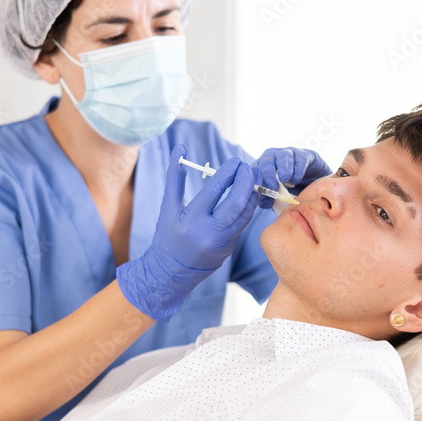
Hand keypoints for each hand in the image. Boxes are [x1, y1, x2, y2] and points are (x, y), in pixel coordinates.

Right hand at [116, 143, 261, 321]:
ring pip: (244, 214)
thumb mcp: (167, 208)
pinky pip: (242, 224)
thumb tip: (180, 148)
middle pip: (236, 203)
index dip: (228, 173)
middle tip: (249, 166)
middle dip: (247, 181)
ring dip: (251, 193)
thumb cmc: (167, 237)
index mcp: (191, 220)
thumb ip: (174, 177)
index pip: (215, 191)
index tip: (235, 161)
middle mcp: (209, 233)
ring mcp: (222, 242)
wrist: (172, 272)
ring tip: (254, 176)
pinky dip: (246, 207)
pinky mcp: (230, 248)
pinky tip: (248, 194)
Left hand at [251, 148, 332, 207]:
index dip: (258, 183)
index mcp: (261, 167)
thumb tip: (266, 202)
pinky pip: (299, 159)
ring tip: (286, 181)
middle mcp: (273, 157)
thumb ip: (269, 198)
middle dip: (268, 174)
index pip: (255, 172)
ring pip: (283, 156)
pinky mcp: (304, 155)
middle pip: (267, 161)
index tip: (264, 195)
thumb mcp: (276, 195)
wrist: (311, 184)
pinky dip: (297, 170)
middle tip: (273, 186)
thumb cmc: (289, 189)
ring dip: (283, 169)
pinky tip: (296, 180)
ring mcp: (289, 154)